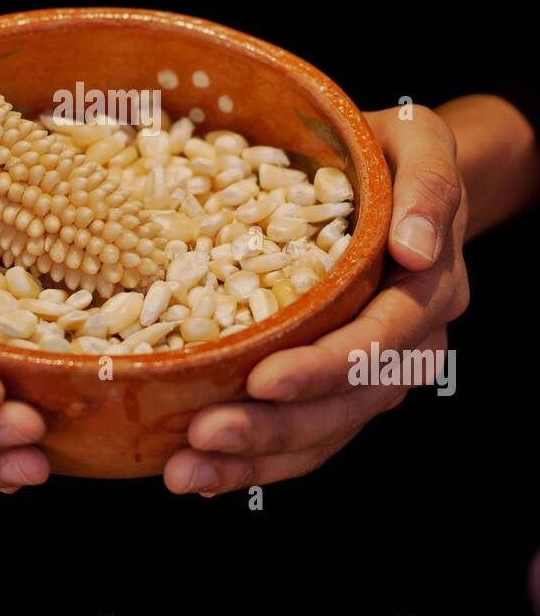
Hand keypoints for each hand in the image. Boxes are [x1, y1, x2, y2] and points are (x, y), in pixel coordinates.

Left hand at [164, 105, 469, 494]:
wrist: (402, 175)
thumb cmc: (393, 149)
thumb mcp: (418, 140)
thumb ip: (428, 187)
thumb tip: (415, 250)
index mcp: (427, 288)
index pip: (380, 339)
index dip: (325, 366)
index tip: (263, 380)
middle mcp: (410, 341)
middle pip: (348, 403)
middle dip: (275, 428)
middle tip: (204, 437)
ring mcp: (377, 371)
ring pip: (325, 432)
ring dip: (257, 462)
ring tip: (187, 473)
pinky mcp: (343, 385)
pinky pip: (308, 434)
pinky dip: (259, 460)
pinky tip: (203, 474)